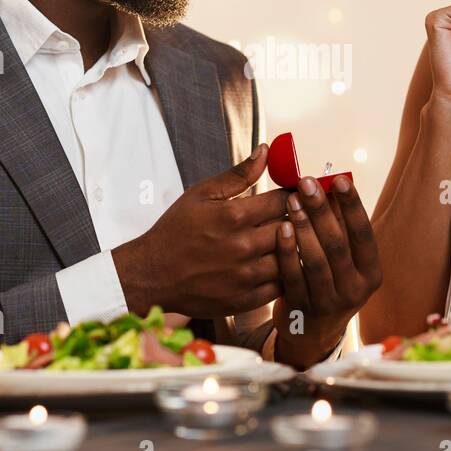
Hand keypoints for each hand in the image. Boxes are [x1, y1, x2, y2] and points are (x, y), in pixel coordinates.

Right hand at [113, 145, 287, 317]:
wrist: (152, 274)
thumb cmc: (177, 230)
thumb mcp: (201, 194)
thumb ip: (238, 174)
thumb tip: (266, 150)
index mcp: (233, 216)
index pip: (283, 200)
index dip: (293, 195)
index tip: (295, 195)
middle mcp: (242, 247)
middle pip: (292, 228)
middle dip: (297, 219)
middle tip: (297, 216)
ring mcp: (245, 276)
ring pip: (290, 257)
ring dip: (293, 247)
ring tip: (289, 240)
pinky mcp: (245, 300)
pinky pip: (282, 285)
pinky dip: (285, 273)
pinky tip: (278, 264)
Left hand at [272, 174, 381, 368]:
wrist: (312, 330)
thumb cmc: (329, 280)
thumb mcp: (344, 260)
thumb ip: (341, 227)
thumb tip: (332, 183)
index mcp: (370, 272)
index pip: (363, 234)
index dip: (352, 205)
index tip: (339, 179)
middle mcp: (355, 290)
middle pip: (338, 244)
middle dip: (322, 210)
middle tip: (307, 183)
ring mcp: (329, 302)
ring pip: (316, 261)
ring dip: (304, 227)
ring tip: (292, 201)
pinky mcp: (303, 309)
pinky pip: (293, 276)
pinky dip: (287, 251)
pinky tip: (280, 228)